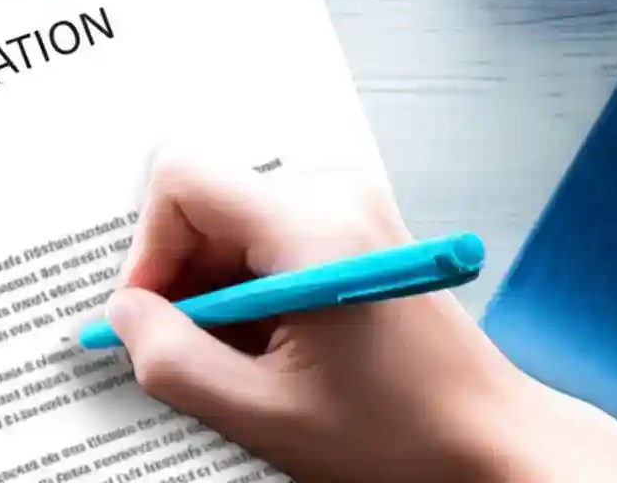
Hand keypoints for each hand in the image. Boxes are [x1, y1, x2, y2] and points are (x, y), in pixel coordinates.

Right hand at [109, 155, 616, 482]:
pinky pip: (266, 235)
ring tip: (245, 357)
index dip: (147, 249)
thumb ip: (171, 361)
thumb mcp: (263, 414)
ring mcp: (350, 205)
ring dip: (215, 289)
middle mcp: (334, 194)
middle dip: (181, 278)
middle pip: (204, 202)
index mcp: (312, 227)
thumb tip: (124, 315)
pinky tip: (270, 343)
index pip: (181, 178)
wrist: (492, 440)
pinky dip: (247, 287)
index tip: (151, 315)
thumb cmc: (402, 433)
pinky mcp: (356, 225)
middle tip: (192, 351)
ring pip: (230, 222)